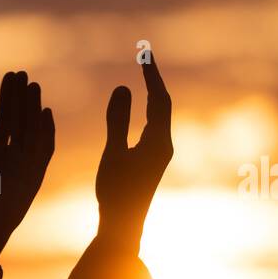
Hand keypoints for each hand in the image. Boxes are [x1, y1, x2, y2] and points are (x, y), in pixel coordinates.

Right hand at [96, 55, 172, 250]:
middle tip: (144, 56)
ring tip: (144, 74)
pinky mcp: (152, 159)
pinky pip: (153, 126)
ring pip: (159, 115)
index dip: (152, 75)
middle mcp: (164, 144)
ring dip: (151, 94)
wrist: (122, 224)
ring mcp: (159, 152)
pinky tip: (139, 107)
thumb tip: (121, 86)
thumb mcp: (113, 152)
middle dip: (153, 81)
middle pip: (162, 104)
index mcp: (158, 141)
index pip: (159, 99)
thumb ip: (117, 120)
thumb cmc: (116, 192)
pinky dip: (146, 110)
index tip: (144, 54)